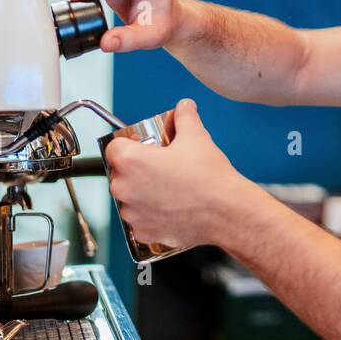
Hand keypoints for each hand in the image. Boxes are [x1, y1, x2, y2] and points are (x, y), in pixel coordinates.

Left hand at [104, 99, 250, 251]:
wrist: (226, 212)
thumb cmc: (209, 178)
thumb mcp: (196, 137)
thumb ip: (184, 117)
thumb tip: (184, 107)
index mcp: (130, 161)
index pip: (114, 146)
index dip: (129, 145)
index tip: (143, 148)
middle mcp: (124, 188)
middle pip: (120, 173)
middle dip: (136, 170)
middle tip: (161, 168)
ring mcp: (131, 213)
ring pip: (129, 197)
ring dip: (141, 193)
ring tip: (168, 189)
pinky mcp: (142, 232)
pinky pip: (139, 220)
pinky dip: (150, 215)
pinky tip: (170, 208)